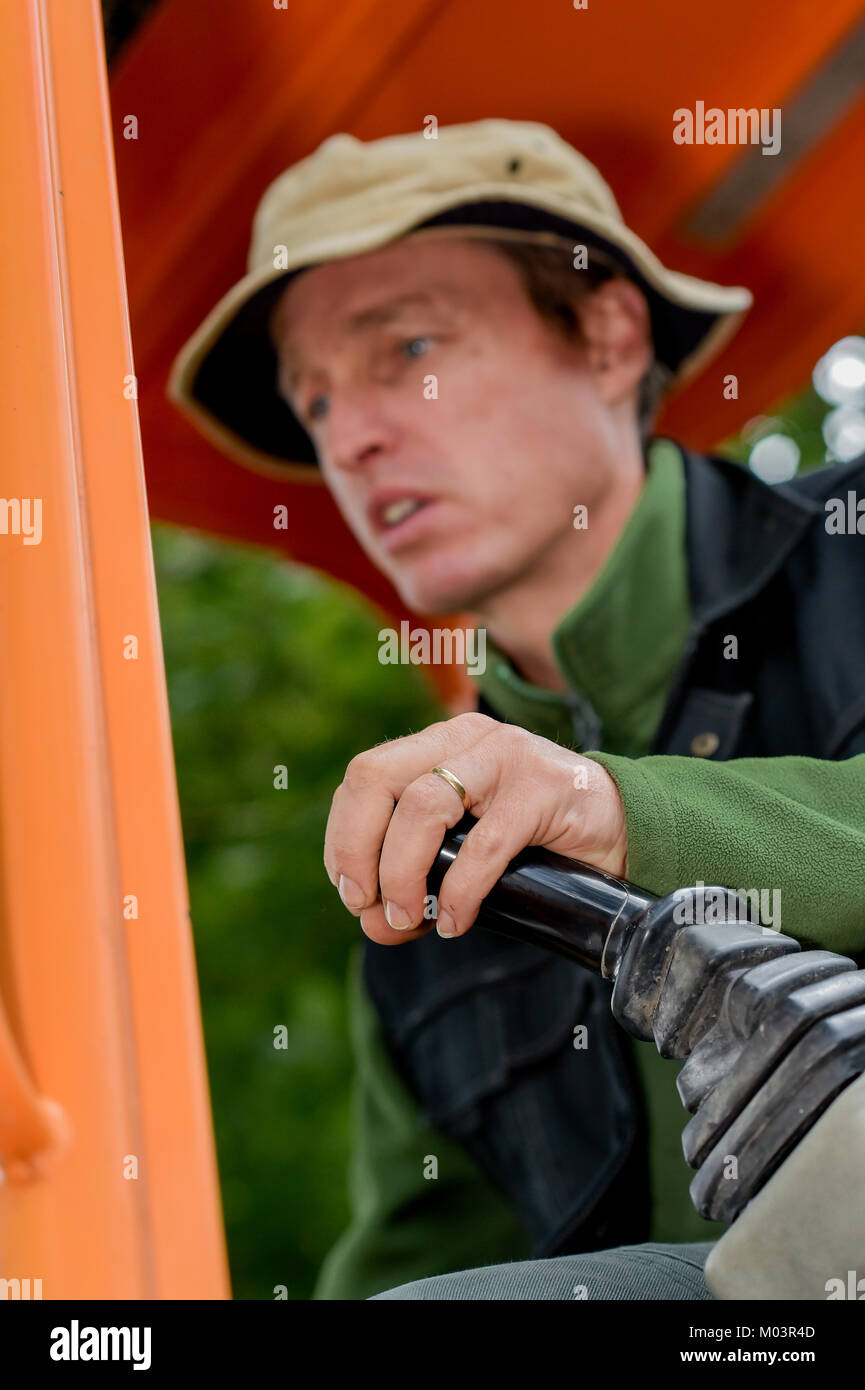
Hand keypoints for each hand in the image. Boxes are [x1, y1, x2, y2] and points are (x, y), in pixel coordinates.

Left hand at [324, 712, 627, 943]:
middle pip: (376, 778)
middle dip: (357, 849)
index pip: (364, 776)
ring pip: (423, 806)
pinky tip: (457, 920)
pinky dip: (460, 892)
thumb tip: (373, 924)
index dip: (343, 837)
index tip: (351, 891)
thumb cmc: (537, 843)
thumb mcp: (465, 854)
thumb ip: (416, 884)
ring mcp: (505, 756)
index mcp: (439, 744)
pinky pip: (483, 845)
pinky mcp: (543, 788)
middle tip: (368, 903)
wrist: (624, 829)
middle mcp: (466, 738)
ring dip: (402, 873)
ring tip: (410, 916)